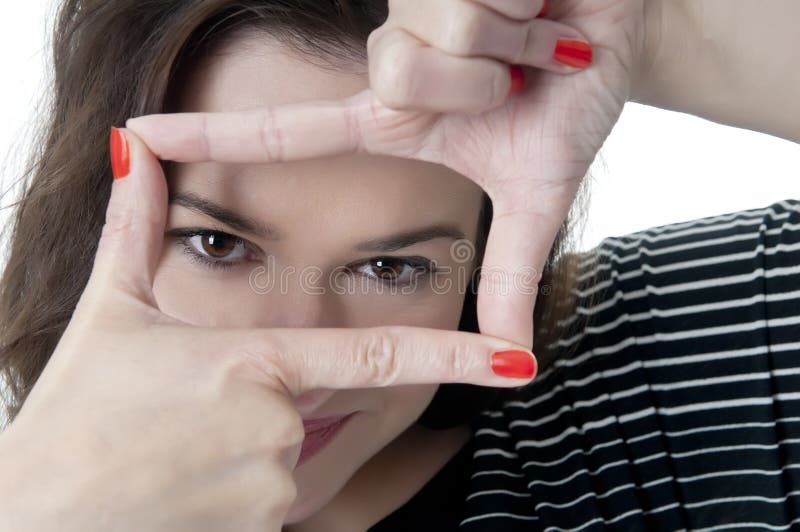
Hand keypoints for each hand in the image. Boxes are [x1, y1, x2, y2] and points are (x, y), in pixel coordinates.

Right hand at [0, 129, 533, 531]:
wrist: (37, 514)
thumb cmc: (74, 415)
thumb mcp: (110, 312)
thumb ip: (136, 231)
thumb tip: (139, 153)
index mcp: (254, 364)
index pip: (377, 358)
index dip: (453, 358)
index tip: (511, 359)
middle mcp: (276, 430)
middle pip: (314, 406)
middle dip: (277, 402)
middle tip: (196, 413)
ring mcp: (272, 490)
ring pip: (291, 455)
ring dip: (252, 444)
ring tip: (181, 445)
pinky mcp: (263, 530)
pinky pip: (274, 499)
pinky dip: (243, 483)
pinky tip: (187, 479)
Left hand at [125, 0, 652, 349]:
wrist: (622, 32)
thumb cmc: (573, 100)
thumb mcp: (536, 191)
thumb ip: (510, 269)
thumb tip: (511, 355)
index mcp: (397, 118)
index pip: (292, 131)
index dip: (213, 139)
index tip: (135, 140)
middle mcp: (391, 62)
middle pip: (395, 78)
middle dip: (478, 84)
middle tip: (521, 76)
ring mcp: (412, 10)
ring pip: (429, 40)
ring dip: (509, 50)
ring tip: (533, 40)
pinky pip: (470, 1)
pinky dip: (529, 13)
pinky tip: (540, 3)